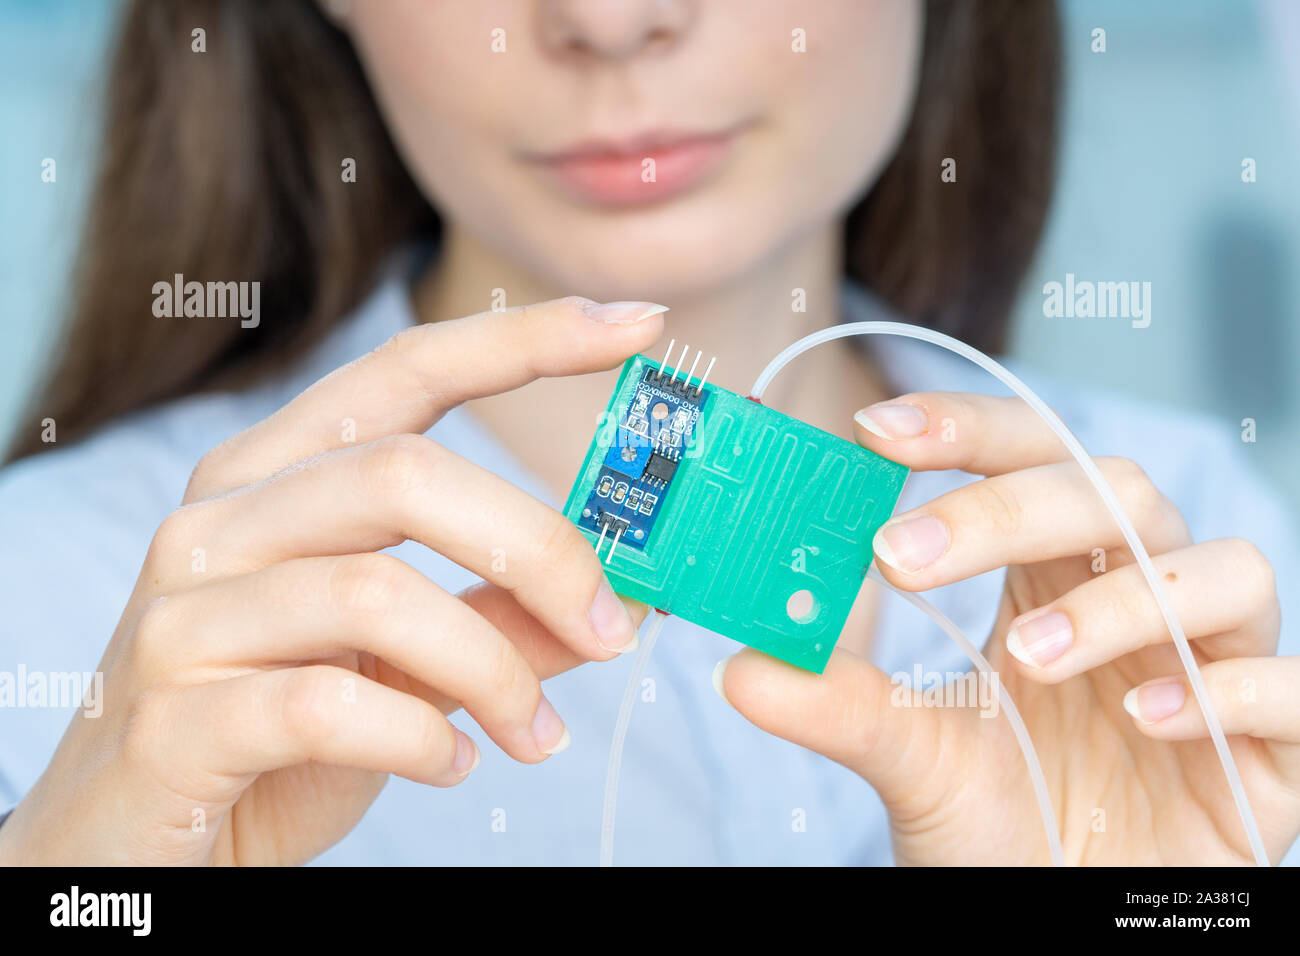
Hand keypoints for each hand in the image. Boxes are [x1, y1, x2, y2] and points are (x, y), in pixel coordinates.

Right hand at [0, 297, 664, 865]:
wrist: (130, 845)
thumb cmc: (274, 736)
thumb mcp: (403, 664)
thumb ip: (499, 620)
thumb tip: (621, 601)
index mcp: (278, 478)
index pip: (408, 370)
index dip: (527, 341)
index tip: (640, 323)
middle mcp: (221, 520)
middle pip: (406, 473)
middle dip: (539, 550)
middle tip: (611, 630)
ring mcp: (185, 611)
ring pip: (376, 593)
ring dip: (494, 672)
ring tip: (536, 733)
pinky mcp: (174, 714)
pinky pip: (327, 705)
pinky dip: (421, 740)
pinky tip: (452, 765)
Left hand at [714, 391, 1297, 864]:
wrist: (1056, 921)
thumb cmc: (997, 826)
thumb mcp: (912, 760)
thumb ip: (840, 707)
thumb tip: (741, 669)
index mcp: (1055, 580)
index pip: (1030, 462)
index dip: (967, 432)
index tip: (877, 431)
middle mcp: (1140, 605)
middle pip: (1113, 494)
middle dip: (1007, 510)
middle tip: (901, 557)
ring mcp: (1214, 670)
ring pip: (1220, 571)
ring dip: (1121, 600)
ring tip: (1025, 657)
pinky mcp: (1273, 755)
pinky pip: (1292, 690)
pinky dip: (1227, 690)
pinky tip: (1146, 720)